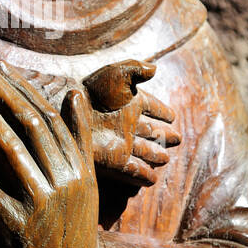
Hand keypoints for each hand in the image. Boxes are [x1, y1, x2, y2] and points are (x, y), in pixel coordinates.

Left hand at [0, 62, 100, 247]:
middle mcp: (63, 182)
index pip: (51, 118)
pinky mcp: (17, 229)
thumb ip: (79, 139)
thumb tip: (73, 94)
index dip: (24, 90)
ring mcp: (41, 205)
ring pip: (11, 150)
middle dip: (4, 94)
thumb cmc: (74, 227)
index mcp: (79, 169)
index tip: (1, 70)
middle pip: (32, 126)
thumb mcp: (86, 182)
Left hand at [84, 59, 179, 187]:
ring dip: (155, 155)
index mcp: (130, 103)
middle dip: (164, 136)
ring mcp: (122, 143)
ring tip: (165, 159)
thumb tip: (155, 68)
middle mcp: (127, 124)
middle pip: (151, 131)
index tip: (172, 116)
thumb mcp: (118, 74)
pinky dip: (143, 175)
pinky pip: (133, 170)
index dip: (162, 112)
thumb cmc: (93, 89)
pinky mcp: (115, 160)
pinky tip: (152, 179)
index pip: (151, 107)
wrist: (70, 111)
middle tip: (177, 139)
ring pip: (144, 151)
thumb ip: (137, 69)